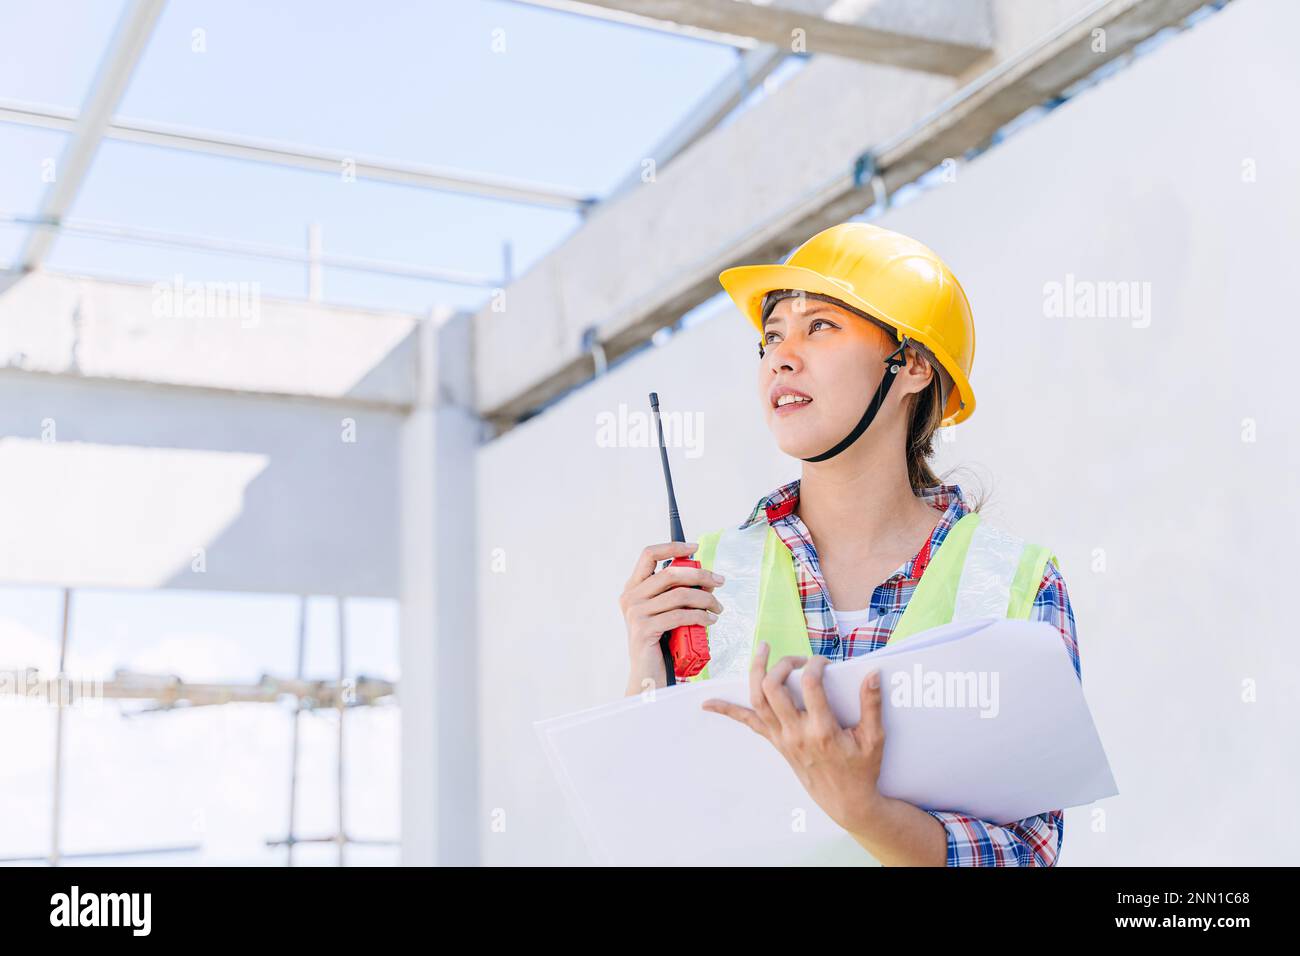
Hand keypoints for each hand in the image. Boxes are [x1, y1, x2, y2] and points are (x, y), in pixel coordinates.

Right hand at [619, 541, 723, 694]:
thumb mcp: (667, 611)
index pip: (648, 554)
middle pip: (671, 573)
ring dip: (706, 600)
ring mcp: (636, 613)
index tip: (695, 547)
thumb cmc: (662, 641)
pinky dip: (701, 616)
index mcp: (633, 587)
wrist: (649, 675)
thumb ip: (680, 593)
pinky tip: (711, 620)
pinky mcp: (645, 630)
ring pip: (680, 595)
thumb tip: (707, 579)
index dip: (672, 546)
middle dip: (701, 575)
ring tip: (718, 608)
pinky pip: (681, 616)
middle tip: (719, 582)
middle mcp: (631, 597)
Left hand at [701, 641, 886, 835]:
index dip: (816, 665)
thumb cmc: (861, 769)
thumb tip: (873, 673)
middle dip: (782, 664)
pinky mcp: (775, 742)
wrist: (846, 802)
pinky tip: (707, 703)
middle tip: (798, 658)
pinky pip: (747, 723)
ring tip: (764, 651)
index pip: (811, 685)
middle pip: (773, 687)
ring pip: (757, 700)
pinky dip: (727, 711)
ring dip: (756, 671)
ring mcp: (782, 738)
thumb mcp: (874, 738)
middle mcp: (796, 733)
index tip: (825, 662)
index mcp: (823, 730)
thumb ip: (872, 704)